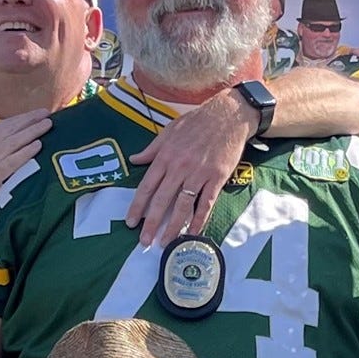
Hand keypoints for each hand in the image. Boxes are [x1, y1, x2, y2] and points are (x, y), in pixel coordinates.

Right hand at [0, 110, 53, 237]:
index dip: (17, 119)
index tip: (33, 114)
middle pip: (8, 130)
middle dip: (28, 120)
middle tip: (46, 112)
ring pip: (12, 142)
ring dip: (31, 132)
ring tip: (48, 124)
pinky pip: (11, 162)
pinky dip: (25, 152)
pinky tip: (38, 146)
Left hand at [126, 88, 255, 246]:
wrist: (227, 116)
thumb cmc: (197, 122)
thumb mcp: (169, 131)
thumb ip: (152, 149)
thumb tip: (135, 159)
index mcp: (166, 156)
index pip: (147, 186)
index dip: (138, 206)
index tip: (131, 222)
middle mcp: (180, 167)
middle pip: (162, 200)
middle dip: (152, 223)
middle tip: (144, 242)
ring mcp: (199, 174)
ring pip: (183, 205)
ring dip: (173, 226)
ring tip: (166, 242)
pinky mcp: (217, 178)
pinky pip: (206, 203)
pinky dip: (199, 219)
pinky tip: (193, 232)